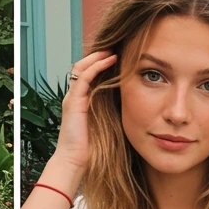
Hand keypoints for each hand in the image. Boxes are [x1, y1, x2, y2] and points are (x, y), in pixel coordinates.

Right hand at [53, 51, 118, 170]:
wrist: (76, 161)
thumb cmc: (93, 148)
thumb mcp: (107, 124)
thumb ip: (114, 111)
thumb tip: (136, 102)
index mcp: (80, 102)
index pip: (87, 75)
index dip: (100, 64)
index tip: (119, 56)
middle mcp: (74, 97)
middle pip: (82, 67)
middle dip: (98, 55)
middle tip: (116, 46)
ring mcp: (72, 98)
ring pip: (81, 67)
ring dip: (97, 56)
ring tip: (113, 49)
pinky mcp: (73, 101)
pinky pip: (83, 77)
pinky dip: (96, 66)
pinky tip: (110, 60)